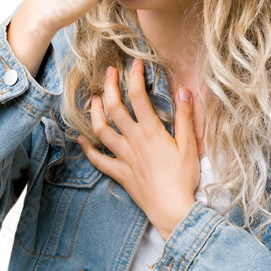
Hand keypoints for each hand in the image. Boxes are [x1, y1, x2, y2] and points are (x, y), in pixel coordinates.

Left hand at [77, 59, 199, 239]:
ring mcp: (123, 157)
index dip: (135, 77)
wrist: (172, 208)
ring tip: (94, 99)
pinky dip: (87, 149)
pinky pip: (98, 160)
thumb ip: (185, 117)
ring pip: (102, 130)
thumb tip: (184, 91)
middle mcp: (133, 141)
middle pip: (115, 108)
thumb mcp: (189, 145)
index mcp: (151, 132)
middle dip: (110, 87)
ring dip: (95, 113)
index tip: (135, 63)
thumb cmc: (183, 178)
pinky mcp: (119, 173)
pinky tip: (80, 140)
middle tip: (109, 72)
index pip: (139, 97)